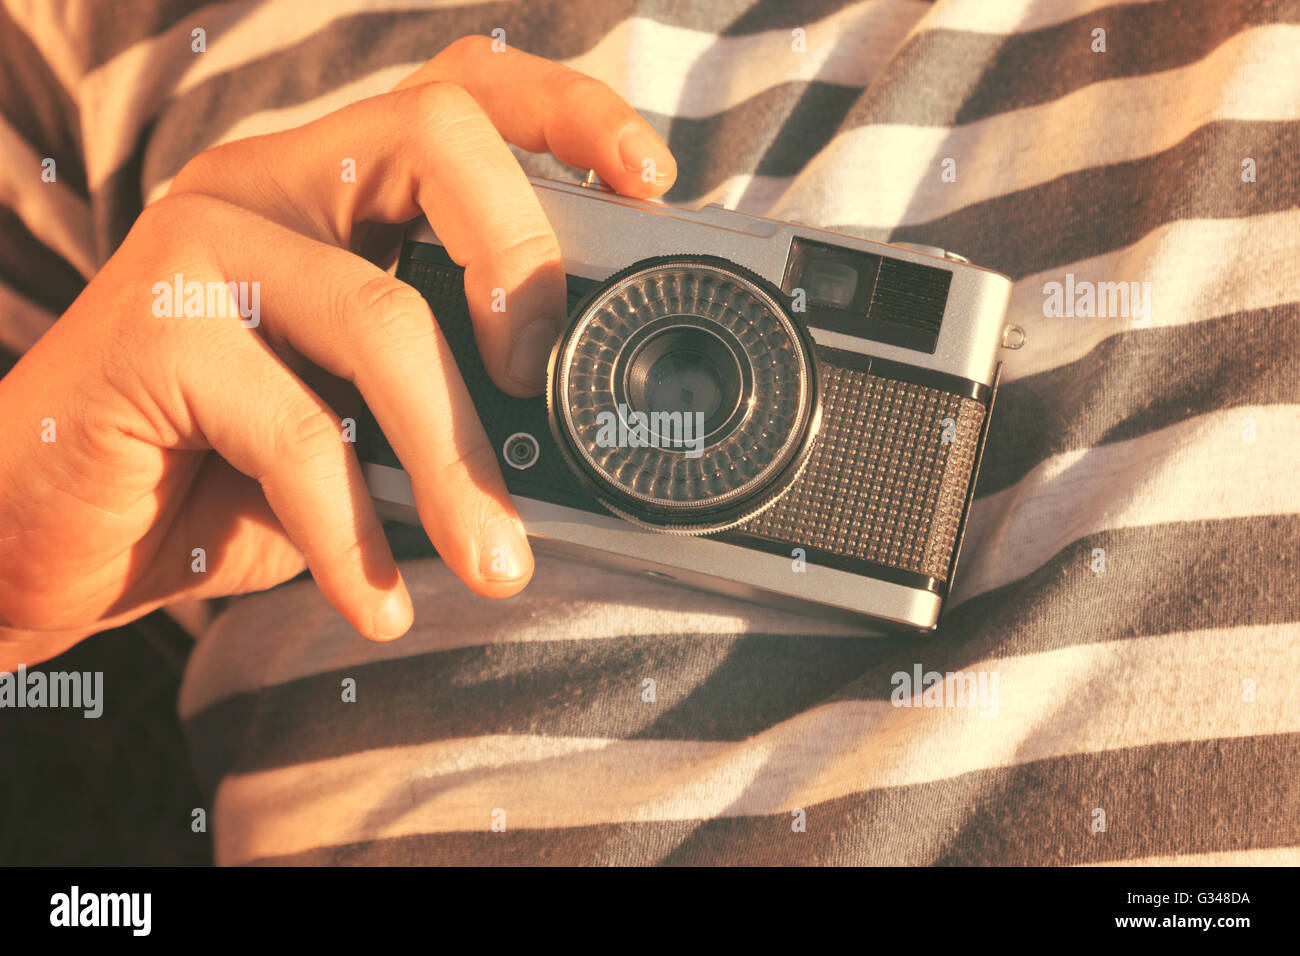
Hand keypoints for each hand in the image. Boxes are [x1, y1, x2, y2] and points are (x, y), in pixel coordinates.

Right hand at [0, 36, 675, 665]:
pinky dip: (352, 532)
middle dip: (523, 255)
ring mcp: (202, 243)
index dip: (567, 115)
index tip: (651, 181)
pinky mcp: (146, 329)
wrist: (56, 530)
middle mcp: (269, 184)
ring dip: (455, 462)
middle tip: (540, 379)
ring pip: (379, 315)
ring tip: (493, 562)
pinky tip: (378, 598)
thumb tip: (584, 444)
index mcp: (332, 184)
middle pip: (434, 135)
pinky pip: (291, 431)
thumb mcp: (364, 424)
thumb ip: (452, 401)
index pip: (461, 94)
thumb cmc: (227, 471)